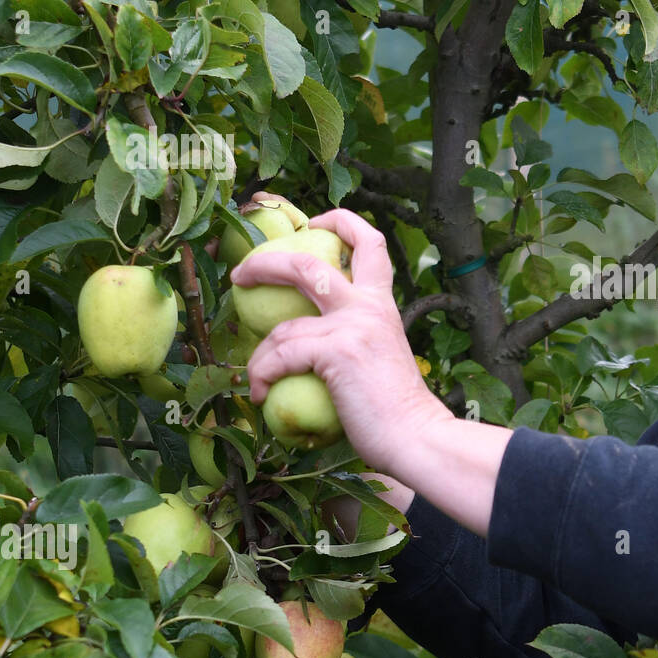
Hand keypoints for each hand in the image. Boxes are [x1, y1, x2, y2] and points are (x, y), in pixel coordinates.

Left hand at [230, 208, 454, 472]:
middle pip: (309, 263)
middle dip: (265, 263)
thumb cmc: (396, 409)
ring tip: (256, 378)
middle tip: (242, 276)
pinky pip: (280, 357)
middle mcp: (367, 306)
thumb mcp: (380, 356)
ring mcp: (352, 326)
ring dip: (259, 355)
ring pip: (282, 325)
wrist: (414, 435)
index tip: (314, 223)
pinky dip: (262, 377)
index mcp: (381, 304)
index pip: (369, 243)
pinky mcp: (335, 352)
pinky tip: (261, 394)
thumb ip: (356, 338)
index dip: (340, 221)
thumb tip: (317, 343)